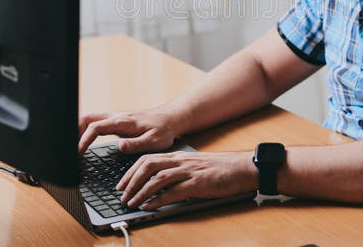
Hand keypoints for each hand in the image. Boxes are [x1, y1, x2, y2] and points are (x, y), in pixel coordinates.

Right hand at [78, 109, 179, 154]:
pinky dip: (85, 130)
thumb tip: (120, 146)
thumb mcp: (154, 141)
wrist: (171, 119)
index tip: (77, 153)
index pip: (95, 127)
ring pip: (90, 119)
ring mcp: (115, 118)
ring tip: (73, 148)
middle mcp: (116, 117)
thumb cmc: (164, 130)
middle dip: (74, 132)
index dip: (84, 140)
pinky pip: (96, 122)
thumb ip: (136, 144)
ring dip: (78, 130)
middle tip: (69, 150)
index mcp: (123, 122)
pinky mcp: (116, 121)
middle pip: (87, 118)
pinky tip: (84, 142)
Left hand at [117, 150, 256, 209]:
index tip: (121, 184)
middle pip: (148, 166)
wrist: (242, 168)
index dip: (131, 172)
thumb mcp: (194, 166)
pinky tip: (149, 206)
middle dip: (130, 181)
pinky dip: (158, 200)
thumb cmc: (220, 169)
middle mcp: (181, 162)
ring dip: (140, 192)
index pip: (148, 159)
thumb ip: (178, 171)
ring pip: (157, 179)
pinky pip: (173, 192)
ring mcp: (189, 172)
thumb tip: (160, 184)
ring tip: (131, 203)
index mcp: (179, 156)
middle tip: (121, 194)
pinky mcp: (197, 184)